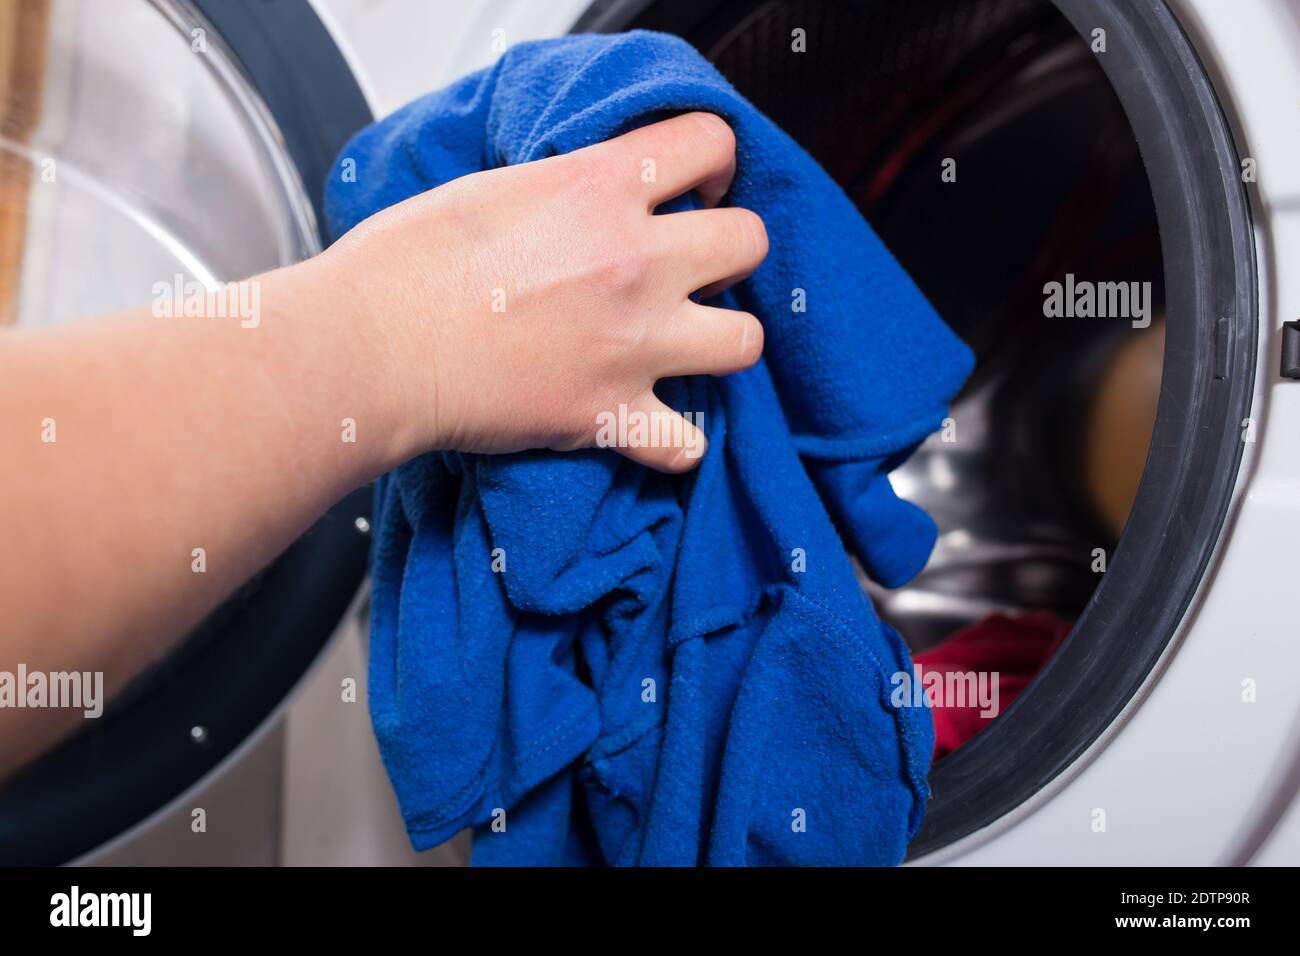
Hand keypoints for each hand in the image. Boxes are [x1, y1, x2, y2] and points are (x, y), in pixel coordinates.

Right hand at [323, 111, 767, 471]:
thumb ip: (566, 189)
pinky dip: (673, 442)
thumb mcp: (494, 188)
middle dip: (728, 252)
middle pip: (749, 241)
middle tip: (695, 266)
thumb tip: (589, 197)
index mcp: (600, 189)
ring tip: (689, 343)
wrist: (371, 348)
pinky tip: (653, 428)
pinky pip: (685, 444)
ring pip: (745, 341)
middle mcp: (635, 261)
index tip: (697, 184)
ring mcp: (633, 343)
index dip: (713, 161)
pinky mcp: (610, 414)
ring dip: (722, 340)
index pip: (709, 143)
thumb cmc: (405, 265)